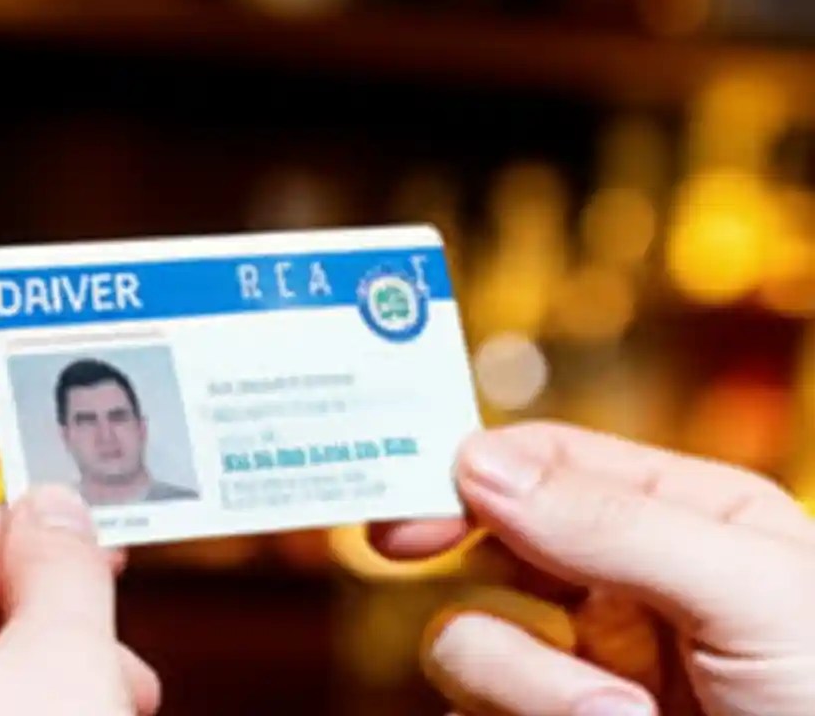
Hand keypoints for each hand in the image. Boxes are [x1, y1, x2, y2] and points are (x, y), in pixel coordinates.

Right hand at [371, 421, 814, 714]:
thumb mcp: (753, 596)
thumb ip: (616, 524)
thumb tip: (479, 464)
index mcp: (680, 518)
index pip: (548, 460)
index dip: (473, 461)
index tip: (410, 480)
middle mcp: (618, 586)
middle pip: (486, 534)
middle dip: (443, 536)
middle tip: (397, 538)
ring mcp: (581, 667)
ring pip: (469, 635)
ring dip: (528, 683)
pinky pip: (471, 710)